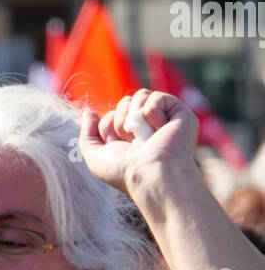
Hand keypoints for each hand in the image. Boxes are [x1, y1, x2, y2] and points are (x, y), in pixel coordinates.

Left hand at [79, 89, 198, 193]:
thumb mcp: (95, 157)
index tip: (116, 144)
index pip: (112, 115)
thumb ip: (87, 134)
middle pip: (125, 101)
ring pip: (140, 95)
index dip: (108, 126)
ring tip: (145, 136)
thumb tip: (89, 112)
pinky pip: (157, 97)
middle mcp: (148, 127)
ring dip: (135, 116)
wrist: (151, 174)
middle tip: (131, 141)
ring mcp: (165, 119)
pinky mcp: (180, 114)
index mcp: (131, 137)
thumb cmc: (124, 172)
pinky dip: (152, 112)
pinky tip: (160, 129)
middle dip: (121, 120)